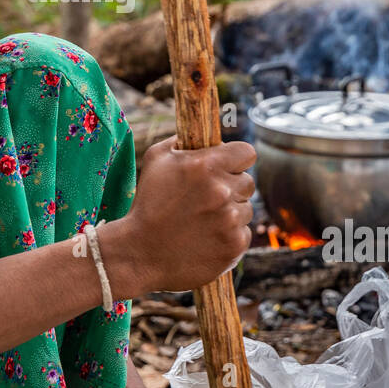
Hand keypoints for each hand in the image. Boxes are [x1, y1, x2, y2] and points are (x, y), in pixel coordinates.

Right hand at [105, 134, 255, 296]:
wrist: (140, 253)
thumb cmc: (147, 204)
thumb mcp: (156, 160)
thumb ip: (181, 140)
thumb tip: (198, 134)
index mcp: (205, 165)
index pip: (247, 152)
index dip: (237, 159)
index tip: (229, 166)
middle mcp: (222, 191)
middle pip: (248, 182)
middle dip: (231, 187)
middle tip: (208, 198)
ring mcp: (230, 220)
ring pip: (245, 209)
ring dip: (230, 213)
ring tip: (202, 221)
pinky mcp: (234, 245)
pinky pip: (243, 233)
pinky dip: (228, 236)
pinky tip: (205, 238)